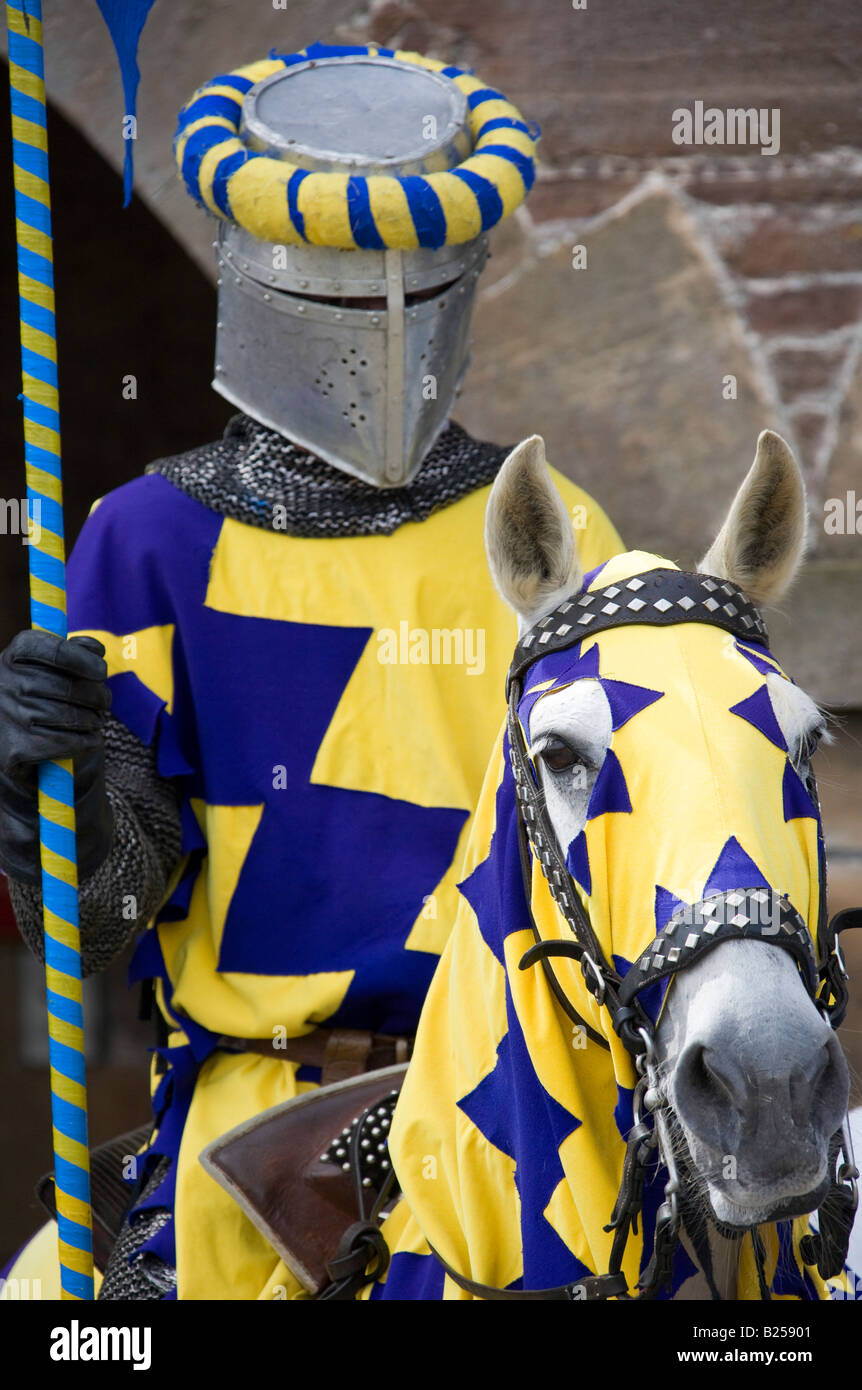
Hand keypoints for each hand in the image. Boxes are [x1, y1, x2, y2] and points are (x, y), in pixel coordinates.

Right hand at [0, 631, 112, 881]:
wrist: (14, 745)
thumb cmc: (42, 697)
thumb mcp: (53, 669)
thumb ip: (76, 653)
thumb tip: (94, 649)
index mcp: (15, 654)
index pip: (52, 650)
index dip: (81, 659)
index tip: (101, 671)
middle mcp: (4, 682)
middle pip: (68, 687)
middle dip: (97, 696)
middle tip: (105, 702)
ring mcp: (5, 716)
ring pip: (68, 716)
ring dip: (92, 720)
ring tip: (94, 721)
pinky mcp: (11, 749)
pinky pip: (63, 743)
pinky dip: (83, 742)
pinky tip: (87, 739)